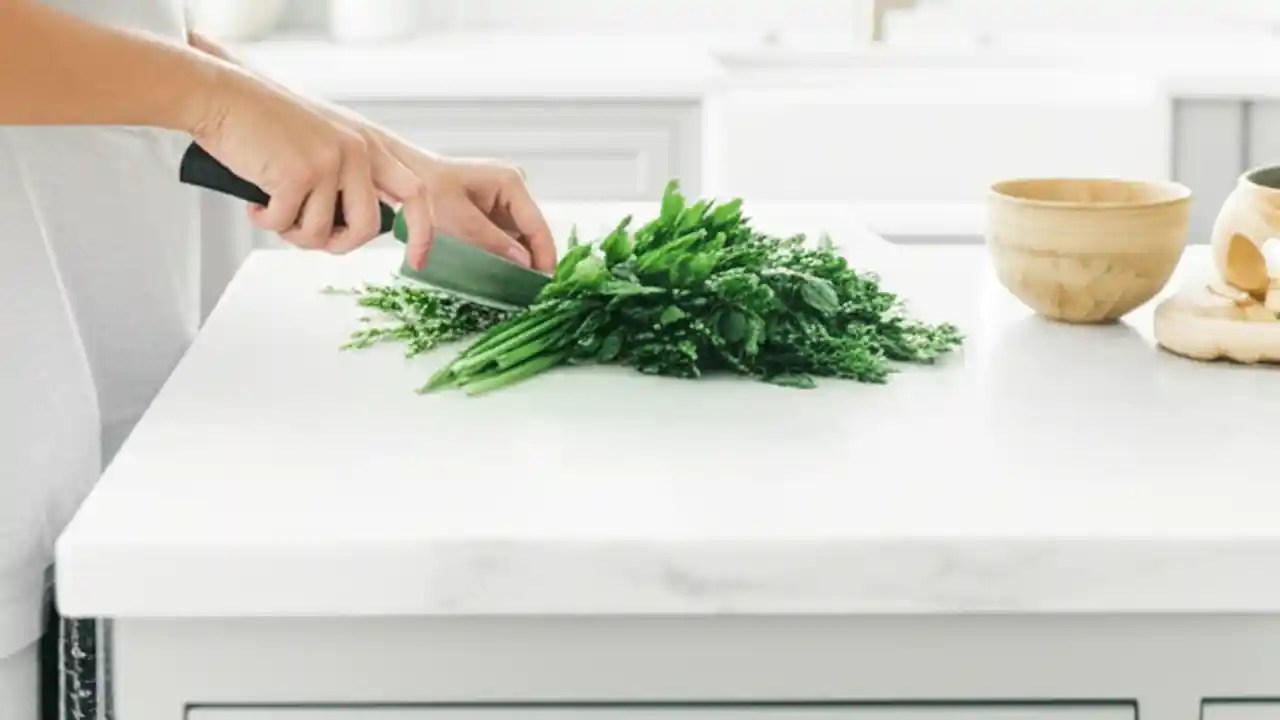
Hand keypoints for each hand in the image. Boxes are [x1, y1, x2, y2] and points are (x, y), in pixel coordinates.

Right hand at [190, 67, 432, 257]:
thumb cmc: (263, 124)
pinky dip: (265, 221)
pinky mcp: (298, 174)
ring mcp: (328, 162)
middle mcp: (355, 152)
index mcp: (367, 145)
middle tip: (309, 238)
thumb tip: (352, 227)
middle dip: (337, 245)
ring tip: (272, 210)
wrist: (221, 96)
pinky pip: (285, 224)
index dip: (422, 231)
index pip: (414, 192)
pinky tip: (255, 203)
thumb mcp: (321, 141)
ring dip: (291, 234)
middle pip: (366, 227)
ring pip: (320, 232)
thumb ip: (347, 176)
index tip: (417, 261)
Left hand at [318, 104, 555, 272]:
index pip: (537, 226)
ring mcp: (503, 206)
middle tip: (528, 296)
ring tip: (515, 292)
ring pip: (520, 243)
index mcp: (511, 183)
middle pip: (532, 236)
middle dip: (530, 264)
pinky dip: (502, 261)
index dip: (544, 257)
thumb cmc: (423, 191)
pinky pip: (504, 244)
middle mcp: (512, 193)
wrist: (398, 181)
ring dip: (516, 265)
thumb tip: (524, 264)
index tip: (545, 287)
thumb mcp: (458, 220)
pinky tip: (500, 280)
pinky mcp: (491, 219)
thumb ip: (492, 242)